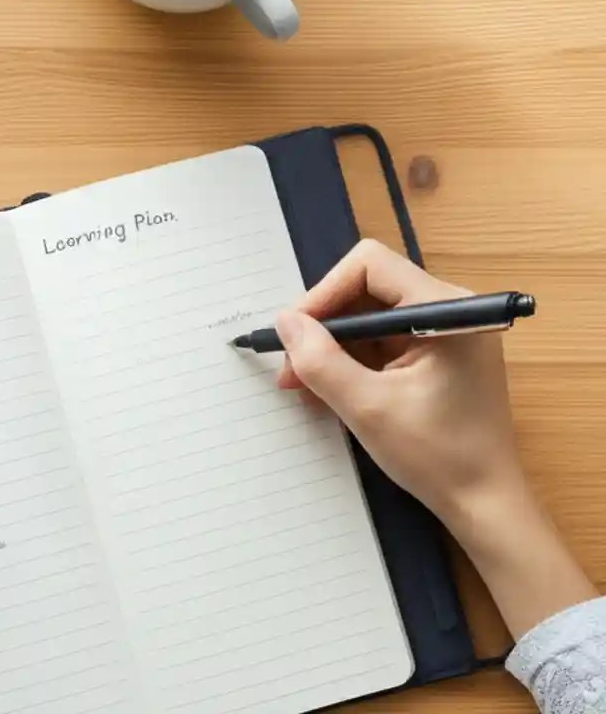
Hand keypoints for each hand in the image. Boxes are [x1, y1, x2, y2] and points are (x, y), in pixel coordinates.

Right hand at [274, 240, 522, 520]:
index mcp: (445, 310)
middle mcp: (450, 310)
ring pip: (370, 318)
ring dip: (333, 347)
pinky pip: (383, 342)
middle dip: (324, 326)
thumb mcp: (367, 408)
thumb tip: (285, 322)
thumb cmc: (438, 456)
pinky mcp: (438, 356)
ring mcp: (446, 333)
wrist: (485, 503)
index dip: (324, 294)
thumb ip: (320, 361)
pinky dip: (352, 362)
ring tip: (304, 385)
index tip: (295, 334)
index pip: (370, 267)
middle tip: (292, 367)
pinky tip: (328, 390)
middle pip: (367, 290)